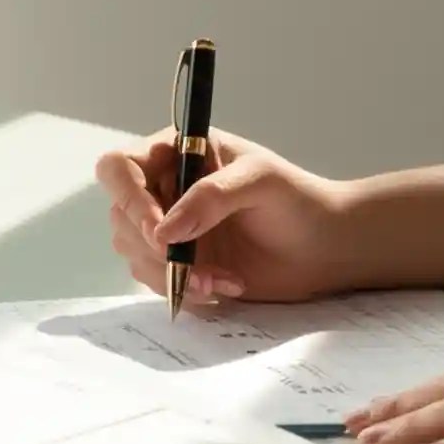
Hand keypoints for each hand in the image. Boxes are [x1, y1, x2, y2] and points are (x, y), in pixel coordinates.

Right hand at [96, 127, 344, 304]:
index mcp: (177, 153)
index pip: (120, 167)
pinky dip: (186, 290)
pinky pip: (158, 280)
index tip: (158, 232)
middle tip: (194, 267)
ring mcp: (170, 228)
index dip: (129, 199)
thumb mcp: (259, 182)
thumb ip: (211, 197)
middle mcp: (164, 188)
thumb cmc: (297, 200)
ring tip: (221, 280)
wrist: (323, 247)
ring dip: (173, 274)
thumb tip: (162, 231)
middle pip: (121, 217)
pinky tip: (225, 287)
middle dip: (154, 250)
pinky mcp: (180, 263)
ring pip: (135, 254)